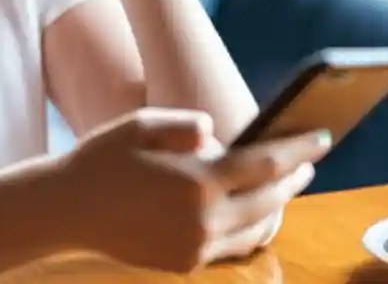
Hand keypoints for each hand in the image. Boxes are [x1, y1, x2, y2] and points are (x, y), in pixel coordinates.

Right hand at [56, 108, 329, 272]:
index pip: (266, 164)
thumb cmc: (103, 158)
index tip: (322, 137)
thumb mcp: (141, 124)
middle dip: (293, 179)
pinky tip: (251, 212)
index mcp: (197, 181)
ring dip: (275, 206)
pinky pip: (231, 246)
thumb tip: (219, 134)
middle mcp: (202, 220)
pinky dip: (249, 228)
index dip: (299, 150)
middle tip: (308, 162)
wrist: (65, 209)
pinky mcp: (184, 263)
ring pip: (256, 229)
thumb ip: (187, 124)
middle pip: (269, 200)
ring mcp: (195, 247)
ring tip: (283, 186)